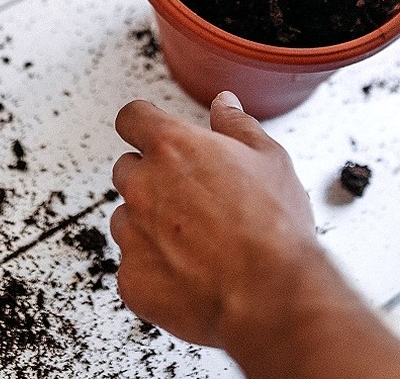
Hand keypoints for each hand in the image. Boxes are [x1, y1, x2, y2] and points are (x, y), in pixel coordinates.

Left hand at [110, 92, 323, 348]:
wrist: (270, 294)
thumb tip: (224, 105)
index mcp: (172, 147)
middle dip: (152, 178)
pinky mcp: (131, 278)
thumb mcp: (269, 159)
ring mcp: (132, 234)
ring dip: (149, 224)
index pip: (132, 118)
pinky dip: (154, 268)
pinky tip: (190, 273)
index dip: (143, 124)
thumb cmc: (273, 227)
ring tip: (195, 241)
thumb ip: (238, 125)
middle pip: (127, 169)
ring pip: (126, 219)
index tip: (151, 133)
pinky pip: (133, 266)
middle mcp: (143, 186)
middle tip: (192, 198)